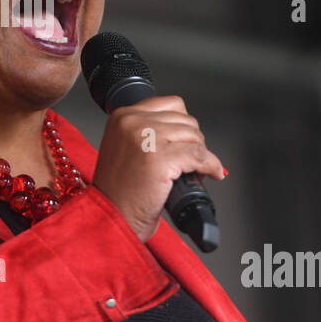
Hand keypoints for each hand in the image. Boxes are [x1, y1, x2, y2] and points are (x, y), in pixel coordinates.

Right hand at [91, 96, 225, 243]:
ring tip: (196, 169)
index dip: (184, 125)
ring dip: (202, 154)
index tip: (186, 140)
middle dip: (193, 141)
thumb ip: (146, 132)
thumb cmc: (118, 191)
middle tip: (191, 161)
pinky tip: (209, 174)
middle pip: (185, 120)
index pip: (171, 104)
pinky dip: (210, 166)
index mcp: (122, 116)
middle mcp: (133, 122)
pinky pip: (200, 156)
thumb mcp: (124, 147)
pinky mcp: (161, 158)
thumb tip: (184, 132)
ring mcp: (147, 138)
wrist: (110, 217)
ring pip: (194, 137)